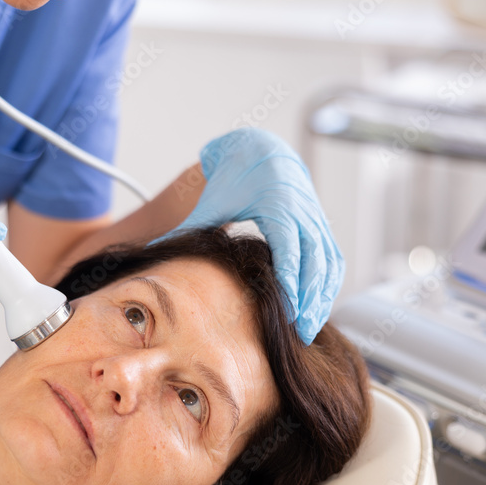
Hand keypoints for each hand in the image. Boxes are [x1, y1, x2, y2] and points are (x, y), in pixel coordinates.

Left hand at [171, 129, 342, 344]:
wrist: (261, 150)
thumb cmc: (234, 177)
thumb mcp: (212, 201)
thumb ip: (189, 228)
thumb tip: (153, 251)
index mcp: (278, 205)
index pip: (290, 249)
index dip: (292, 282)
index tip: (288, 312)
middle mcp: (303, 212)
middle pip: (315, 262)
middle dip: (311, 299)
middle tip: (301, 334)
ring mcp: (316, 219)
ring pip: (328, 264)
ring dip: (323, 297)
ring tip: (310, 329)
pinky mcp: (321, 226)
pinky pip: (332, 259)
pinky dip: (328, 285)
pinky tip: (318, 308)